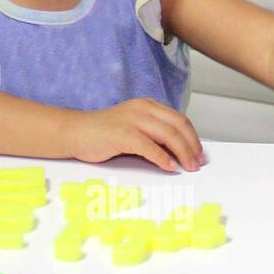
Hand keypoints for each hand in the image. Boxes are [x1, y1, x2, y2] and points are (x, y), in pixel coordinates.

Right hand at [69, 98, 204, 172]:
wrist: (74, 132)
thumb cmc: (103, 133)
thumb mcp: (133, 127)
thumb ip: (153, 134)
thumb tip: (178, 151)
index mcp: (147, 105)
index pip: (179, 119)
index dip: (193, 137)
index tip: (199, 154)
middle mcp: (141, 108)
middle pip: (178, 125)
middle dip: (192, 146)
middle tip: (197, 163)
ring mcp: (131, 119)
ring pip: (168, 135)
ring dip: (182, 153)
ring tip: (188, 167)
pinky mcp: (122, 134)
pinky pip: (150, 147)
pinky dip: (163, 159)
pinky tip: (170, 167)